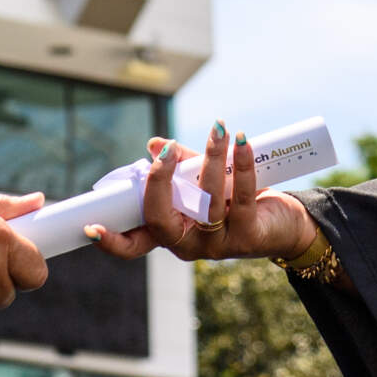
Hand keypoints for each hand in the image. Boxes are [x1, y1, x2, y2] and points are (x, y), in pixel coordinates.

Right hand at [88, 123, 315, 263]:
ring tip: (219, 130)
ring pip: (205, 203)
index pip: (135, 244)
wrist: (284, 223)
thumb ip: (183, 167)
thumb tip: (157, 145)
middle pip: (161, 220)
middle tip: (167, 152)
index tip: (91, 227)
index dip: (112, 241)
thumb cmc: (236, 200)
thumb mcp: (205, 183)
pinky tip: (241, 143)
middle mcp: (189, 245)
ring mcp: (217, 246)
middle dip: (159, 184)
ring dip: (211, 160)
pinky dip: (241, 165)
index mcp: (171, 233)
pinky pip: (240, 197)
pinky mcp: (247, 237)